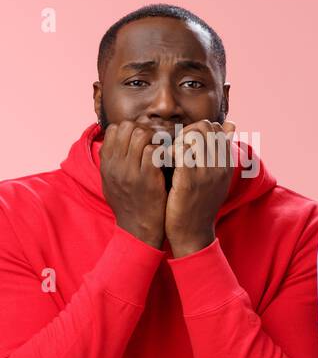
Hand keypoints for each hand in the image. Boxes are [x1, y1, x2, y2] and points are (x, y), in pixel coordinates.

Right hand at [99, 121, 166, 248]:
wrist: (138, 230)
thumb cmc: (130, 205)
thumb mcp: (112, 183)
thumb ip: (112, 163)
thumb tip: (113, 144)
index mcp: (107, 164)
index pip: (115, 129)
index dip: (132, 129)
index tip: (145, 138)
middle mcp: (115, 165)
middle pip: (128, 127)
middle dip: (146, 129)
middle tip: (159, 141)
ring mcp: (130, 171)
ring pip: (141, 135)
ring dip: (157, 138)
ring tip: (165, 149)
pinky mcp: (147, 179)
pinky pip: (154, 151)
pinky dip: (164, 150)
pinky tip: (170, 159)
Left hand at [166, 120, 234, 256]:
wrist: (192, 233)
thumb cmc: (199, 203)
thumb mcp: (216, 178)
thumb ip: (220, 152)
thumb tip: (229, 125)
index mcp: (228, 165)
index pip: (217, 129)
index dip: (198, 130)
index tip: (185, 142)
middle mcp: (221, 166)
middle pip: (206, 128)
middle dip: (186, 131)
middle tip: (174, 147)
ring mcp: (207, 173)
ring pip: (194, 136)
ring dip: (177, 140)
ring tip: (169, 155)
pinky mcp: (189, 180)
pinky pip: (181, 151)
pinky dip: (170, 151)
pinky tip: (163, 162)